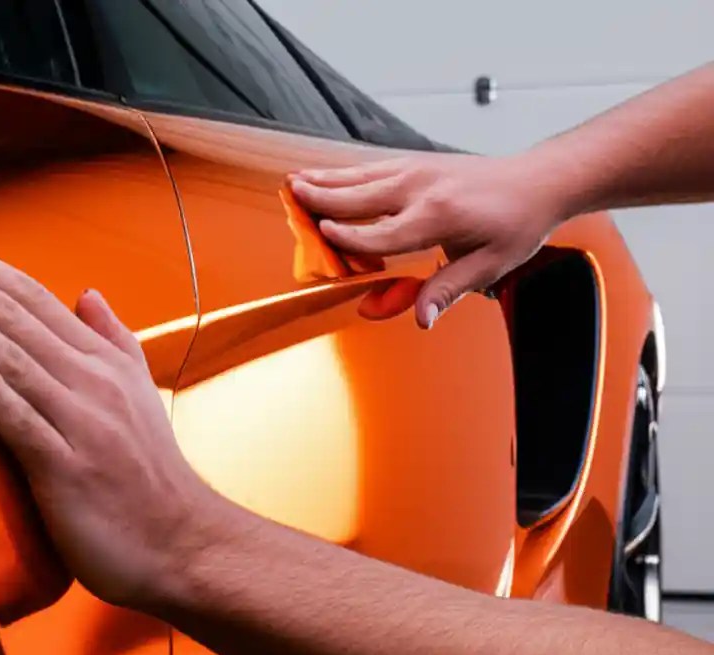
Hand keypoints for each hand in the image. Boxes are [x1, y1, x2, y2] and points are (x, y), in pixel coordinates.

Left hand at [0, 221, 218, 608]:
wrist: (186, 546)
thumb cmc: (152, 477)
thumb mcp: (138, 394)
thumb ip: (111, 340)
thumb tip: (87, 294)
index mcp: (98, 360)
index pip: (27, 295)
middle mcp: (88, 379)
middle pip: (9, 310)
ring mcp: (78, 421)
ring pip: (7, 351)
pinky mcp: (66, 468)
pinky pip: (20, 417)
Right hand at [290, 154, 566, 327]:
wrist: (537, 182)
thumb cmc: (515, 224)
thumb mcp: (489, 265)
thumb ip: (447, 288)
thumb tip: (421, 317)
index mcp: (439, 215)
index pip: (383, 231)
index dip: (350, 237)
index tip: (321, 236)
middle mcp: (422, 188)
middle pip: (361, 196)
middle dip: (323, 198)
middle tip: (291, 200)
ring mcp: (417, 170)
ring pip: (360, 177)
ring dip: (325, 180)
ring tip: (293, 182)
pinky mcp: (415, 164)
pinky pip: (370, 168)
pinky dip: (342, 173)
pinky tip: (321, 176)